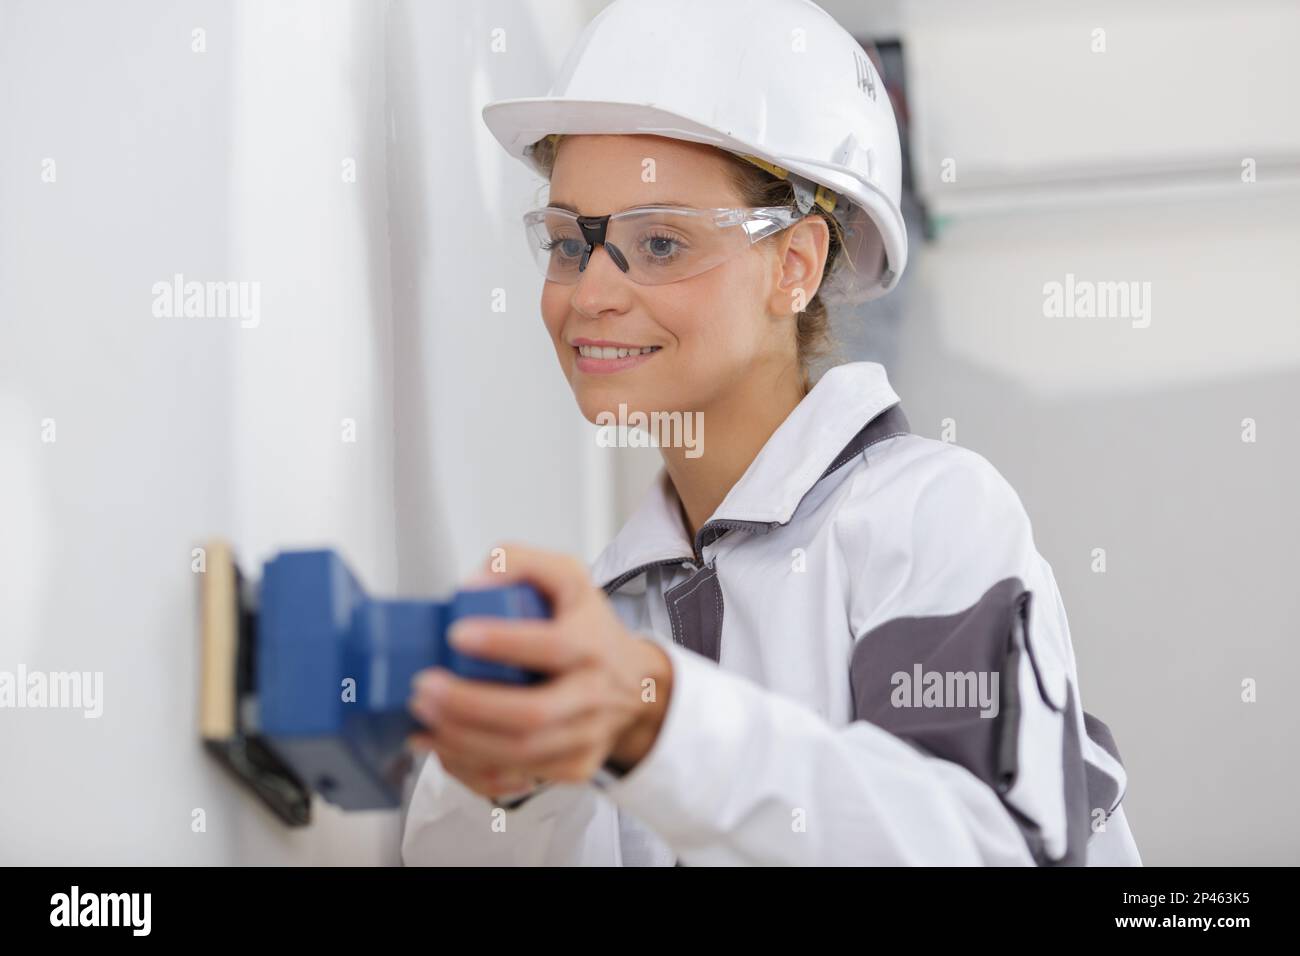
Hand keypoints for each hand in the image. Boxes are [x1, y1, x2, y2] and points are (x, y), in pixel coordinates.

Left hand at [406, 543, 673, 800]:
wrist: (634, 685)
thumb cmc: (590, 630)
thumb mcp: (567, 576)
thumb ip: (518, 561)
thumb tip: (472, 584)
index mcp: (591, 643)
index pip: (552, 646)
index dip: (503, 642)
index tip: (457, 633)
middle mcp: (591, 695)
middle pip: (530, 714)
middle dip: (468, 705)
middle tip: (424, 688)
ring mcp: (583, 738)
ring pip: (519, 753)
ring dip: (460, 740)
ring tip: (421, 719)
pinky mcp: (571, 768)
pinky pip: (516, 779)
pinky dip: (471, 768)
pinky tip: (440, 746)